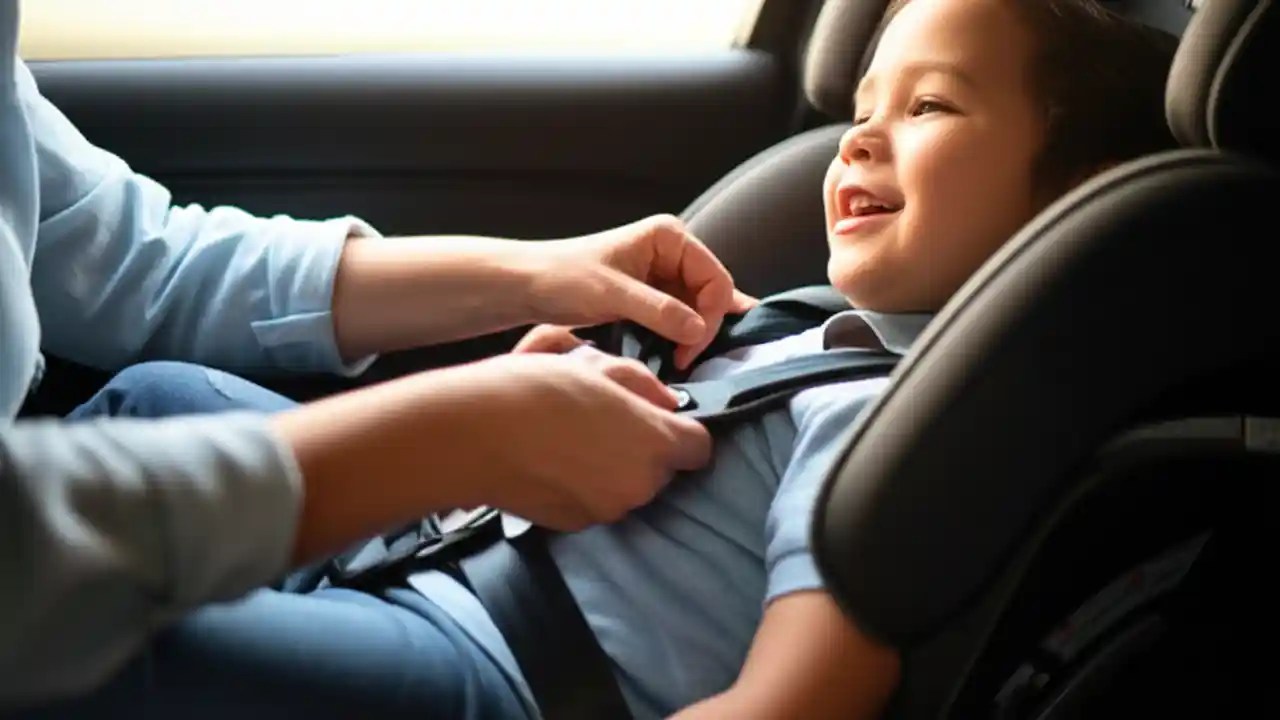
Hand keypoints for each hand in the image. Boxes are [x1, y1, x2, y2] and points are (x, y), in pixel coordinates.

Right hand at [457, 353, 711, 529]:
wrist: (472, 434)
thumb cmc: (536, 388)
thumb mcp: (596, 366)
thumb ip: (643, 384)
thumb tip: (667, 401)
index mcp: (655, 442)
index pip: (699, 447)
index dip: (681, 430)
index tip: (656, 417)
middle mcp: (640, 485)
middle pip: (662, 470)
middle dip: (643, 448)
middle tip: (603, 420)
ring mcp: (607, 510)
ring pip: (627, 487)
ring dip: (613, 468)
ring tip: (572, 439)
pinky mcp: (575, 525)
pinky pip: (595, 503)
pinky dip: (584, 487)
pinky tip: (553, 463)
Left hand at [526, 215, 756, 368]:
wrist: (527, 285)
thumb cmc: (563, 278)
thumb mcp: (612, 295)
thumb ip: (659, 311)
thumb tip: (699, 331)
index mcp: (668, 237)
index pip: (715, 278)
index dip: (711, 315)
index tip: (691, 348)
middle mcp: (671, 252)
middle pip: (711, 294)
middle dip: (703, 328)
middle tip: (686, 360)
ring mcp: (662, 274)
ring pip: (697, 310)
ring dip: (692, 336)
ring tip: (679, 361)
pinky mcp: (650, 296)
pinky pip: (678, 318)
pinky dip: (678, 337)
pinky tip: (674, 355)